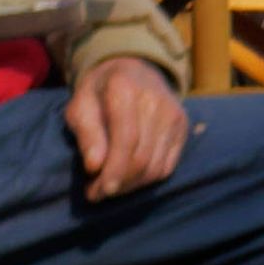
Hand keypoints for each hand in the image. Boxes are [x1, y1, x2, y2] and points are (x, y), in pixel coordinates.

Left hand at [68, 59, 186, 199]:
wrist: (133, 70)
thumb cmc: (99, 92)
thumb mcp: (80, 106)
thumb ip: (87, 134)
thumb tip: (94, 166)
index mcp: (125, 90)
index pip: (126, 139)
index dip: (113, 170)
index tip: (96, 192)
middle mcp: (156, 101)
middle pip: (141, 157)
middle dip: (117, 183)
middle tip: (96, 194)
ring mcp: (174, 114)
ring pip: (155, 166)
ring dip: (130, 186)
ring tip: (109, 189)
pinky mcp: (183, 126)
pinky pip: (167, 166)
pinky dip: (146, 180)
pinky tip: (128, 180)